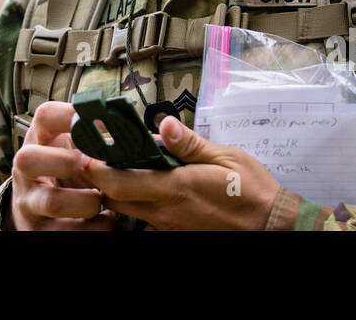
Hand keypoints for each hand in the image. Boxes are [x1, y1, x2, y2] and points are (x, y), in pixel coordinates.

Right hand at [9, 101, 117, 230]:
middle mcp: (24, 172)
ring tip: (101, 200)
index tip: (100, 124)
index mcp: (37, 142)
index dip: (72, 116)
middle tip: (89, 167)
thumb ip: (88, 138)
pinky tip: (105, 220)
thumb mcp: (68, 150)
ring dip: (88, 201)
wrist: (36, 210)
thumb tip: (124, 129)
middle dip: (65, 162)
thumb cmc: (62, 172)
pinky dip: (96, 227)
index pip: (45, 116)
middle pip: (28, 159)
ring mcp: (28, 203)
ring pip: (53, 202)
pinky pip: (68, 232)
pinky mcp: (38, 232)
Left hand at [80, 115, 283, 229]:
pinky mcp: (176, 232)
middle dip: (101, 178)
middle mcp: (166, 212)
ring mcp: (169, 226)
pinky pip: (146, 219)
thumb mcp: (225, 156)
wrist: (270, 226)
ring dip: (119, 190)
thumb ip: (189, 143)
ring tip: (123, 166)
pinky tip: (148, 186)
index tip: (86, 150)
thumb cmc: (251, 191)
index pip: (118, 183)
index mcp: (176, 189)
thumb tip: (164, 124)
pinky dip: (138, 202)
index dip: (95, 168)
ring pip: (128, 210)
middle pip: (115, 199)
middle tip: (100, 154)